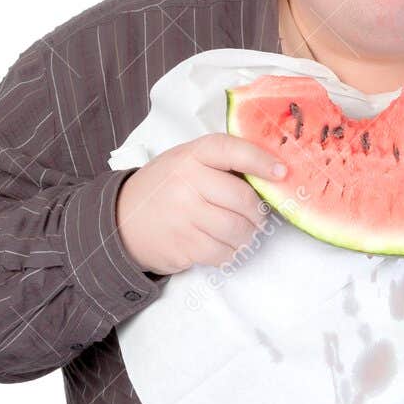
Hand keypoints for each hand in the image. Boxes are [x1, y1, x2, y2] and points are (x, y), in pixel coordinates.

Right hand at [115, 133, 287, 273]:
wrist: (121, 221)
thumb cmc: (163, 190)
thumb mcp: (184, 163)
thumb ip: (218, 164)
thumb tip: (269, 174)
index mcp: (190, 155)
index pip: (231, 151)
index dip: (261, 161)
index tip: (282, 172)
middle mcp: (186, 182)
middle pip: (243, 199)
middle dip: (258, 212)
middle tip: (256, 216)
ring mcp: (184, 215)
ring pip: (238, 229)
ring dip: (247, 236)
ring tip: (240, 232)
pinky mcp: (184, 245)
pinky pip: (224, 252)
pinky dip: (231, 252)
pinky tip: (224, 246)